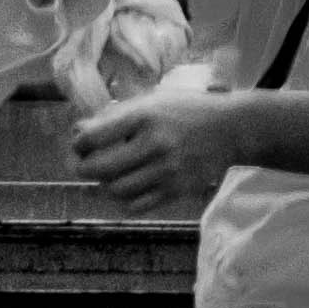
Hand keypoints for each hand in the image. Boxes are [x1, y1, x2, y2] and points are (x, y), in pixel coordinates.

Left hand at [73, 77, 248, 218]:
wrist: (230, 129)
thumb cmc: (186, 111)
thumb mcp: (152, 102)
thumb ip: (116, 116)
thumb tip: (78, 132)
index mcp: (145, 116)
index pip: (93, 137)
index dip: (78, 144)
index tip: (80, 145)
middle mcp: (155, 144)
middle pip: (99, 169)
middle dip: (83, 169)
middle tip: (84, 166)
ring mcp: (167, 171)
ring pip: (116, 190)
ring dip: (104, 186)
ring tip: (108, 176)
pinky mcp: (177, 190)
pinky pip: (136, 205)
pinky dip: (124, 200)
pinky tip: (126, 188)